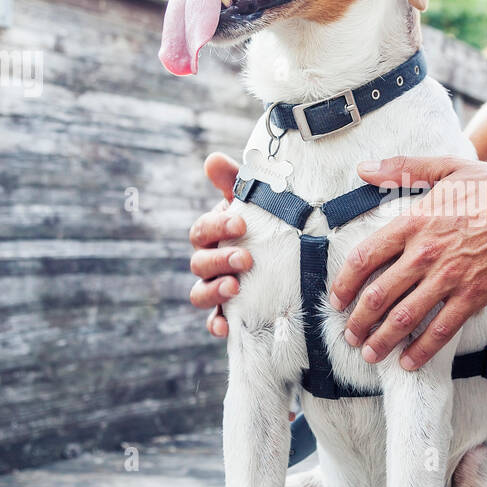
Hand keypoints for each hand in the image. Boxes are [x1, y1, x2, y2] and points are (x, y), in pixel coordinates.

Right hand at [189, 154, 252, 337]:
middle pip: (199, 263)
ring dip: (214, 291)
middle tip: (245, 259)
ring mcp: (216, 288)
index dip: (217, 226)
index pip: (202, 230)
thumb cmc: (264, 224)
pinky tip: (226, 327)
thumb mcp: (253, 201)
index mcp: (212, 234)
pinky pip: (214, 322)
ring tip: (235, 287)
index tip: (241, 223)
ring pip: (200, 293)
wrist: (286, 256)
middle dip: (220, 260)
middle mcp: (208, 262)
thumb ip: (235, 181)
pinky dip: (216, 325)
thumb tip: (212, 160)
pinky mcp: (228, 313)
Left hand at [330, 155, 486, 368]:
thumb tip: (364, 168)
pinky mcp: (473, 296)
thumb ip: (403, 169)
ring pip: (403, 318)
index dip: (344, 283)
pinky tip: (409, 362)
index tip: (337, 300)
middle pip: (377, 294)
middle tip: (350, 336)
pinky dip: (421, 350)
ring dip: (382, 340)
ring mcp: (449, 277)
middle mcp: (425, 252)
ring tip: (371, 354)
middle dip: (358, 321)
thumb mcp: (448, 167)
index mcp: (414, 221)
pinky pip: (440, 330)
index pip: (364, 257)